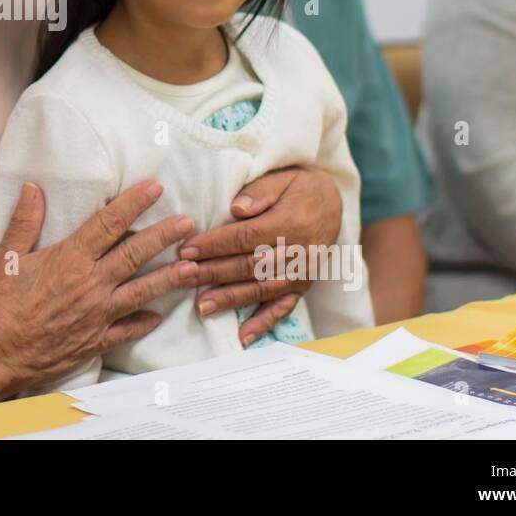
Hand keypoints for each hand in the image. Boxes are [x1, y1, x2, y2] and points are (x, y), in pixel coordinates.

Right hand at [0, 180, 197, 406]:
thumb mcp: (7, 257)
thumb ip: (25, 221)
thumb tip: (33, 187)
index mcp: (69, 259)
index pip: (108, 224)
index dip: (134, 204)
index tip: (155, 188)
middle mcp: (90, 284)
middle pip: (134, 254)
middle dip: (163, 236)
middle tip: (188, 223)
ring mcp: (97, 314)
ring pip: (142, 291)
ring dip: (169, 278)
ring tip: (193, 267)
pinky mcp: (95, 340)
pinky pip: (128, 330)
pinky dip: (145, 322)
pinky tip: (159, 316)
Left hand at [177, 166, 341, 344]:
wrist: (332, 202)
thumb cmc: (298, 187)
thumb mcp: (282, 178)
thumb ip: (260, 191)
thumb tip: (236, 208)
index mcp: (290, 224)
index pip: (246, 238)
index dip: (215, 245)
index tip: (187, 249)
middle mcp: (298, 253)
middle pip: (250, 266)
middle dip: (214, 272)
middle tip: (183, 276)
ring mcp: (302, 274)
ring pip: (262, 289)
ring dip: (231, 299)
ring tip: (202, 306)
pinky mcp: (303, 287)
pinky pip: (284, 308)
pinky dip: (264, 324)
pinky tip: (243, 337)